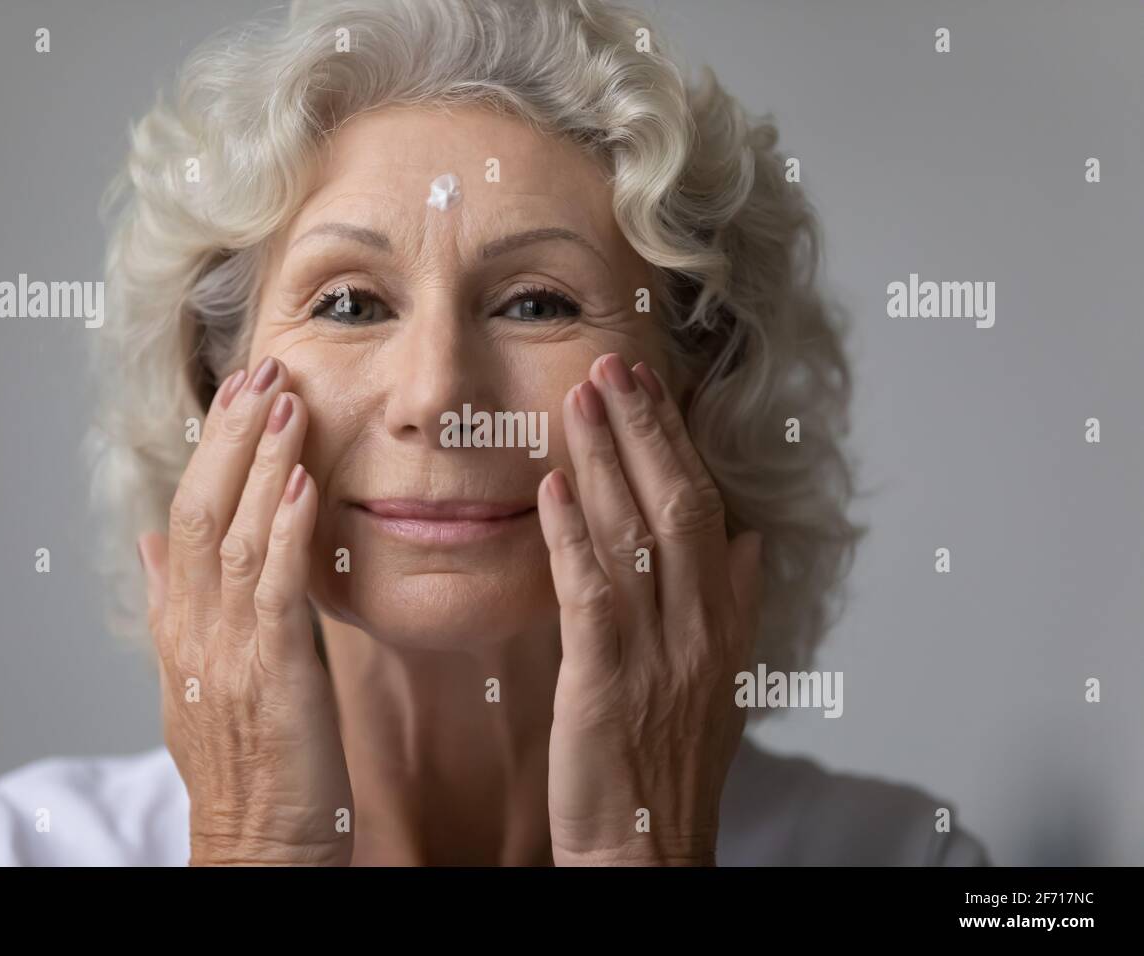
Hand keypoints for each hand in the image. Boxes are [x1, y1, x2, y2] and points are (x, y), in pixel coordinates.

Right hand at [139, 357, 352, 865]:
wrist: (259, 847)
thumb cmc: (245, 764)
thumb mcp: (195, 676)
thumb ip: (173, 604)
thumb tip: (152, 542)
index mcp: (181, 627)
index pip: (186, 517)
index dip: (211, 451)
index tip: (237, 392)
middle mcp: (195, 631)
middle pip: (201, 512)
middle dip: (231, 437)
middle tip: (261, 368)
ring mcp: (230, 652)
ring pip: (235, 538)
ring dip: (261, 464)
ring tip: (286, 401)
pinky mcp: (274, 676)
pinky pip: (277, 591)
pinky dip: (288, 532)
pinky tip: (303, 483)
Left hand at [537, 353, 763, 865]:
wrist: (650, 850)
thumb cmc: (669, 764)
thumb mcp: (721, 679)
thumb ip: (735, 605)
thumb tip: (750, 541)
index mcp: (724, 622)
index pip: (708, 511)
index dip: (680, 444)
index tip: (654, 388)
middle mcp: (700, 626)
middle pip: (680, 504)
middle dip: (647, 428)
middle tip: (617, 364)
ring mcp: (658, 650)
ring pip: (639, 532)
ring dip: (608, 459)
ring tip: (583, 397)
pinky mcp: (607, 678)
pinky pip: (593, 591)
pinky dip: (572, 533)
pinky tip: (552, 488)